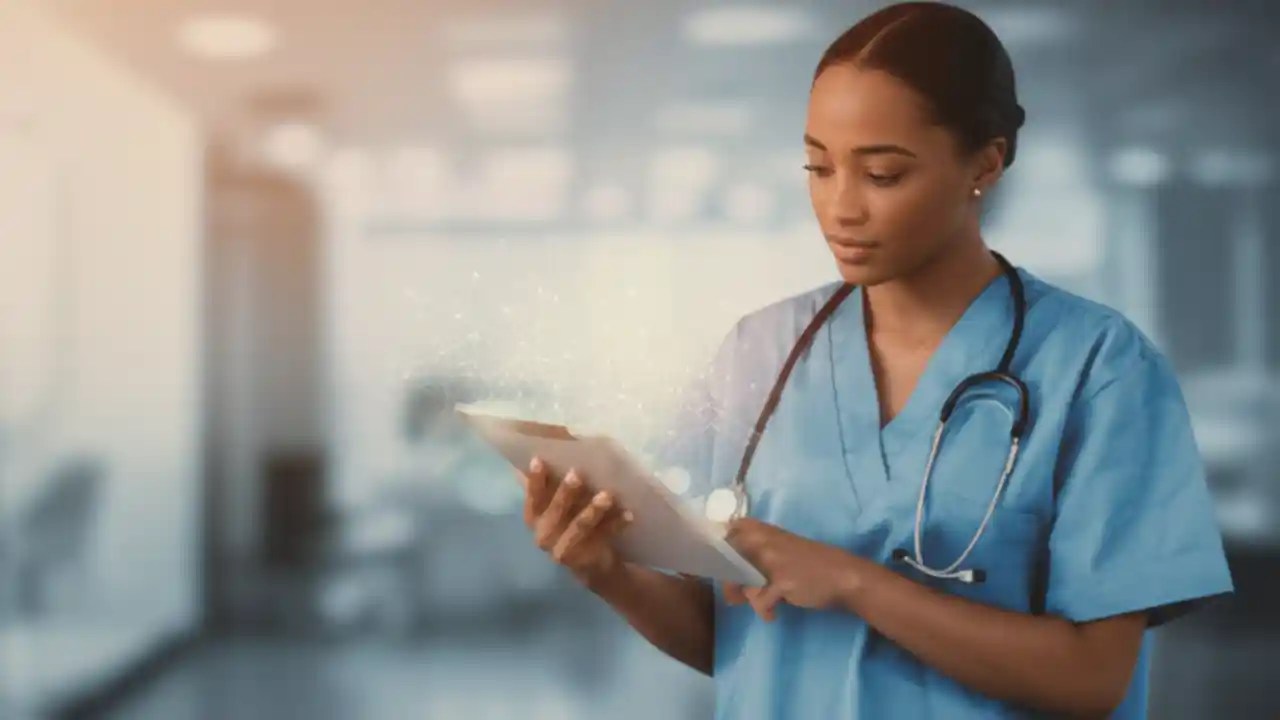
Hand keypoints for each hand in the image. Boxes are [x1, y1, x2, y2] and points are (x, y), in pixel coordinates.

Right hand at [517, 456, 633, 585]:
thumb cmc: (572, 524)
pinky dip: (616, 524)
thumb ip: (552, 485)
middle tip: (577, 474)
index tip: (539, 459)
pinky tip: (628, 514)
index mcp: (534, 519)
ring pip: (579, 526)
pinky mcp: (584, 560)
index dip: (534, 480)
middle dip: (566, 492)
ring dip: (593, 510)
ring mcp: (562, 550)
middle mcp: (543, 536)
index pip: (532, 497)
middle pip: (555, 511)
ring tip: (607, 495)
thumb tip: (549, 450)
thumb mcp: (561, 506)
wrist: (591, 566)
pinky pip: (602, 537)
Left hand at [722, 518, 858, 620]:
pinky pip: (759, 600)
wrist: (846, 578)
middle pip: (731, 554)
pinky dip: (764, 611)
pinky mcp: (782, 582)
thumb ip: (765, 556)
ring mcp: (774, 561)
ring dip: (745, 596)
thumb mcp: (789, 551)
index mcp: (771, 532)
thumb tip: (740, 576)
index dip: (725, 543)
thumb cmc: (818, 566)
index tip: (727, 562)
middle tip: (735, 595)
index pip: (736, 527)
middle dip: (729, 578)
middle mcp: (768, 542)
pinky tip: (772, 615)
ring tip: (760, 605)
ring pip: (740, 580)